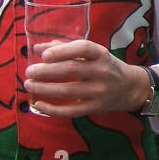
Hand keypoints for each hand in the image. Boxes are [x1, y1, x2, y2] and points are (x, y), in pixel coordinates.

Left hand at [24, 41, 149, 116]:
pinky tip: (39, 104)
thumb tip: (36, 49)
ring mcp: (99, 92)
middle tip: (29, 72)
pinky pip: (71, 111)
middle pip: (71, 70)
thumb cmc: (103, 66)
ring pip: (68, 91)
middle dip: (46, 71)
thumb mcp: (91, 53)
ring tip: (29, 85)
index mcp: (100, 54)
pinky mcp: (95, 108)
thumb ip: (64, 48)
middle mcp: (101, 72)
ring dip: (45, 89)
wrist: (129, 87)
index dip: (62, 51)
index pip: (82, 48)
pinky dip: (53, 109)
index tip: (44, 56)